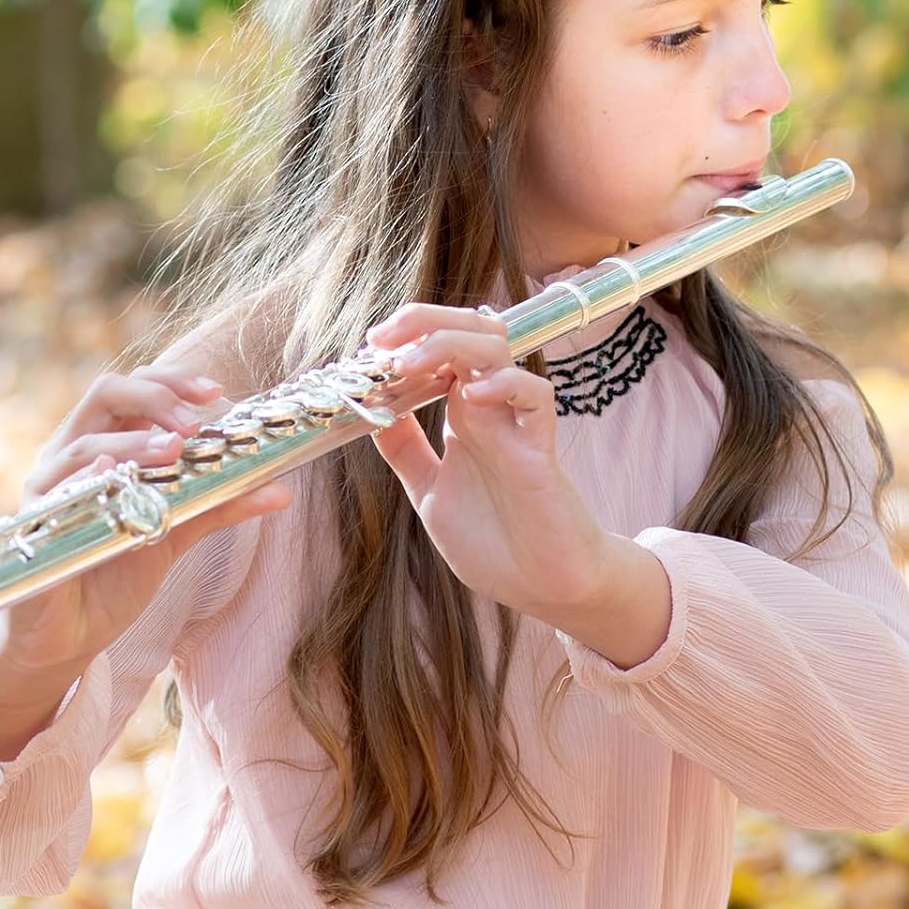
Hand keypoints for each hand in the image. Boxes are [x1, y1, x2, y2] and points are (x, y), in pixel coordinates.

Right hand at [0, 359, 290, 675]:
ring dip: (130, 444)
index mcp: (105, 444)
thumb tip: (280, 491)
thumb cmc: (114, 572)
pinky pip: (52, 498)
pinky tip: (110, 478)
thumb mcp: (174, 532)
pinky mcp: (30, 531)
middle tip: (194, 424)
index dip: (173, 381)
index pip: (135, 388)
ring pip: (82, 445)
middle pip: (105, 395)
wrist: (67, 637)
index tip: (216, 393)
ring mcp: (45, 490)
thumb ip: (218, 505)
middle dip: (154, 399)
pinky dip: (83, 482)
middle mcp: (71, 456)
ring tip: (172, 451)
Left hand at [363, 303, 607, 616]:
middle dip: (423, 321)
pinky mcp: (539, 451)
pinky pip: (535, 397)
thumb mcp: (431, 492)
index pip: (439, 347)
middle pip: (467, 330)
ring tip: (408, 364)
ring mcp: (514, 425)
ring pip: (496, 348)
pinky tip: (470, 398)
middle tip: (381, 338)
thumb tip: (372, 413)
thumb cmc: (493, 542)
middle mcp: (488, 409)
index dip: (404, 337)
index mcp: (461, 415)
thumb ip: (406, 452)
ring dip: (449, 344)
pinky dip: (504, 385)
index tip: (368, 349)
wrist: (541, 588)